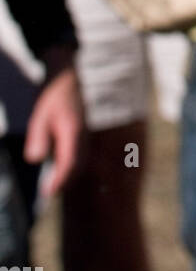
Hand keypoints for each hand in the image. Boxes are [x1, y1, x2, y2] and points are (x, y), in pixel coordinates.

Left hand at [23, 54, 84, 195]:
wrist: (66, 78)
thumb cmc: (52, 96)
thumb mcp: (40, 115)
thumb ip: (38, 137)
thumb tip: (35, 159)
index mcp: (73, 132)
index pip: (70, 162)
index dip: (60, 180)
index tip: (48, 193)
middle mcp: (82, 135)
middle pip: (79, 165)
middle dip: (66, 181)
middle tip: (49, 193)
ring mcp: (84, 134)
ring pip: (81, 160)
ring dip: (70, 174)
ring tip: (54, 185)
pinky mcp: (82, 133)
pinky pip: (80, 153)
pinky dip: (72, 165)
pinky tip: (61, 168)